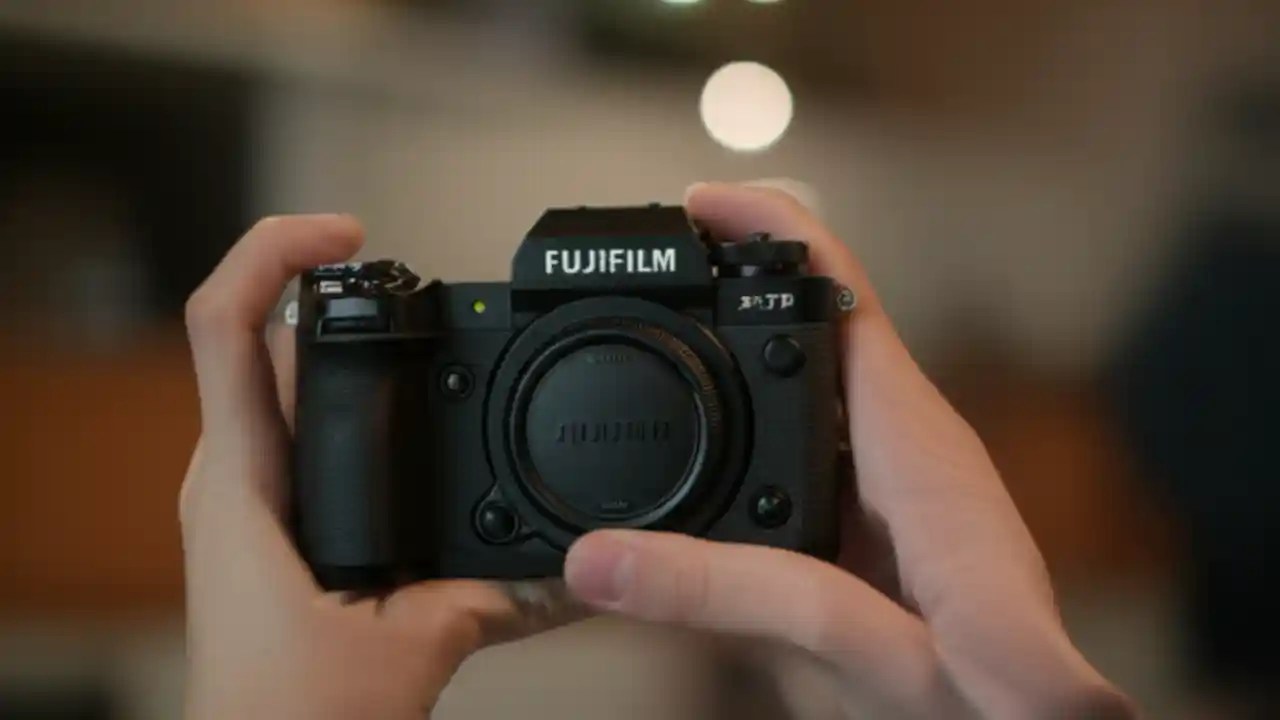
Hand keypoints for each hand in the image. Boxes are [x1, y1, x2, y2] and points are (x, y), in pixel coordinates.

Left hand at [180, 215, 580, 719]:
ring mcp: (249, 498)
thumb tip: (584, 564)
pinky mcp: (274, 523)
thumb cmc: (290, 719)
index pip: (224, 324)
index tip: (351, 234)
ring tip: (409, 322)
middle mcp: (234, 478)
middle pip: (259, 335)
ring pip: (279, 381)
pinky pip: (298, 429)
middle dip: (325, 290)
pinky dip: (344, 398)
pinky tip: (393, 408)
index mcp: (245, 486)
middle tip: (403, 273)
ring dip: (338, 344)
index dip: (278, 249)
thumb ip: (506, 599)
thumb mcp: (418, 645)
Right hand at [564, 183, 1139, 718]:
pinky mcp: (863, 524)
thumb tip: (604, 561)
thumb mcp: (861, 648)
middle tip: (645, 259)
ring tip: (650, 325)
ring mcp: (882, 482)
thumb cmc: (1000, 703)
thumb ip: (745, 600)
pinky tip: (691, 447)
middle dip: (729, 276)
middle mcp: (900, 444)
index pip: (842, 291)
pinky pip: (789, 450)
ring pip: (795, 386)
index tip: (693, 203)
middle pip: (808, 322)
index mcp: (914, 444)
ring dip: (727, 351)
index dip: (768, 229)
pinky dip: (731, 431)